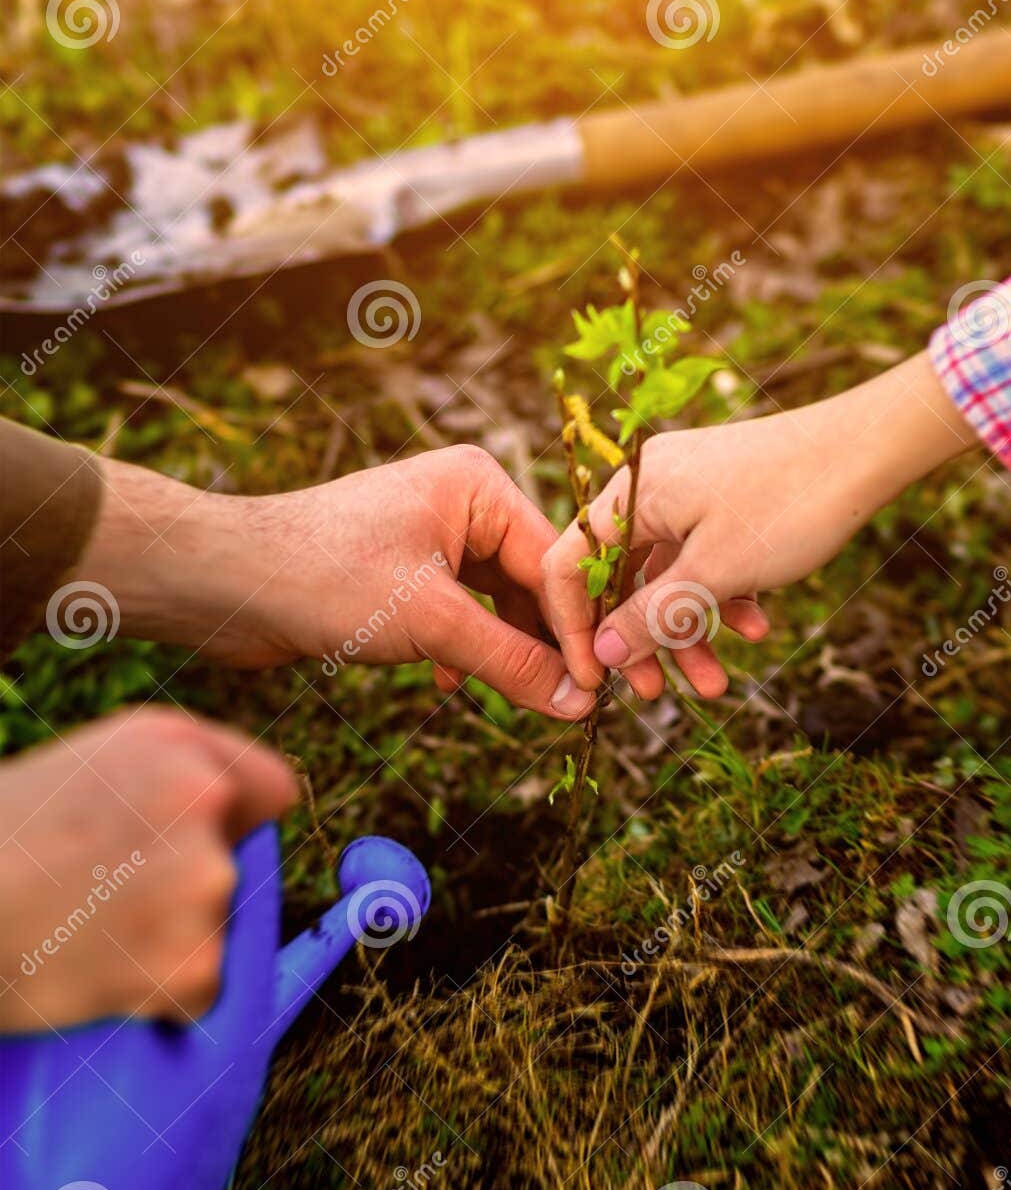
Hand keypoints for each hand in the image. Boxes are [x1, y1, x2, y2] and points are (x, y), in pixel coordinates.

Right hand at [0, 708, 295, 1031]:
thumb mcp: (89, 763)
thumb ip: (174, 774)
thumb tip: (237, 809)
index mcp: (178, 744)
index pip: (272, 790)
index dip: (230, 823)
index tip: (186, 844)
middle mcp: (204, 800)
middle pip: (243, 866)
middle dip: (192, 884)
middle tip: (107, 895)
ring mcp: (205, 884)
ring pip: (220, 928)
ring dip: (173, 940)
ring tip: (92, 930)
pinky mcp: (195, 965)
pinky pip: (198, 988)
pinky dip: (157, 994)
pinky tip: (96, 970)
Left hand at [78, 445, 595, 720]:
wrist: (226, 583)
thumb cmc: (321, 577)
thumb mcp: (432, 624)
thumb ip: (511, 663)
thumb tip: (577, 703)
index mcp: (478, 486)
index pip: (558, 563)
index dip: (583, 630)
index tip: (606, 690)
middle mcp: (462, 503)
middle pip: (536, 585)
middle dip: (551, 645)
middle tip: (585, 704)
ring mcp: (433, 538)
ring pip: (499, 607)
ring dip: (507, 655)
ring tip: (528, 703)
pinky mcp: (406, 575)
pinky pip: (462, 618)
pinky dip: (465, 655)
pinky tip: (448, 686)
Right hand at [541, 351, 975, 697]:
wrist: (873, 449)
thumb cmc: (791, 504)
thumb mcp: (714, 575)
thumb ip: (651, 617)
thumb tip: (603, 653)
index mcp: (634, 492)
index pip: (570, 565)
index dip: (575, 628)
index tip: (595, 679)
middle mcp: (651, 485)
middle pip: (619, 576)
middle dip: (639, 641)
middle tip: (654, 695)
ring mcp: (689, 490)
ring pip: (667, 575)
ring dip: (686, 631)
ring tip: (715, 684)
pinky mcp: (723, 499)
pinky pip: (702, 557)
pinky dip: (720, 598)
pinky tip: (754, 630)